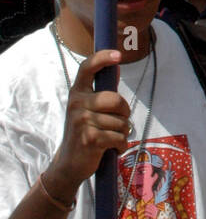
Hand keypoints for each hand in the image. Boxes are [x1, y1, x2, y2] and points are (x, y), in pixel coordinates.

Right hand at [46, 48, 129, 201]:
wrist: (68, 163)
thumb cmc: (84, 132)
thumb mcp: (87, 109)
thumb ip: (101, 91)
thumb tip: (116, 67)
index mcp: (77, 93)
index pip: (87, 68)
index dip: (102, 58)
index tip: (118, 55)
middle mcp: (77, 104)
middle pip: (115, 100)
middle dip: (124, 112)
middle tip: (120, 121)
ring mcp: (82, 121)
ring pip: (121, 122)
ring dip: (122, 133)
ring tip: (110, 138)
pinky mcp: (90, 139)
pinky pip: (119, 137)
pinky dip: (121, 145)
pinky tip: (112, 149)